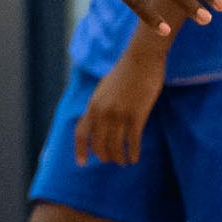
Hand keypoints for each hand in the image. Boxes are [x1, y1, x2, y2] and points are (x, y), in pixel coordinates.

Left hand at [77, 46, 165, 165]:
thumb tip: (96, 122)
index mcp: (92, 105)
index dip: (81, 150)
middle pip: (99, 144)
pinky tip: (135, 158)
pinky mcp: (136, 115)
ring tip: (124, 162)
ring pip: (116, 146)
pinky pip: (133, 141)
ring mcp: (119, 114)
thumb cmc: (124, 73)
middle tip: (111, 161)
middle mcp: (102, 112)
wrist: (141, 59)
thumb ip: (98, 106)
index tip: (82, 163)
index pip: (81, 133)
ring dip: (119, 157)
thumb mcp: (103, 89)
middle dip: (105, 156)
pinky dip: (134, 152)